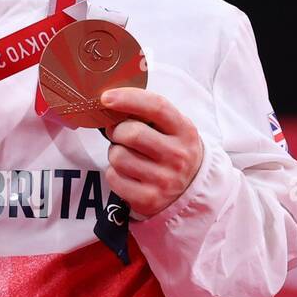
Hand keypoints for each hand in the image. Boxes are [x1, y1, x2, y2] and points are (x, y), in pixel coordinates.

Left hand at [99, 85, 202, 218]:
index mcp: (185, 131)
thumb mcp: (174, 129)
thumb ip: (150, 114)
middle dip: (116, 130)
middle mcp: (178, 156)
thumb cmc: (173, 151)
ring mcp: (164, 180)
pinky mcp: (149, 199)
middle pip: (132, 133)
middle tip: (118, 133)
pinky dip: (113, 173)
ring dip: (114, 152)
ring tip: (126, 155)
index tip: (106, 98)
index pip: (156, 107)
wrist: (190, 190)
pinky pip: (114, 178)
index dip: (128, 99)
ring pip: (118, 156)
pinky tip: (127, 173)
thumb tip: (113, 100)